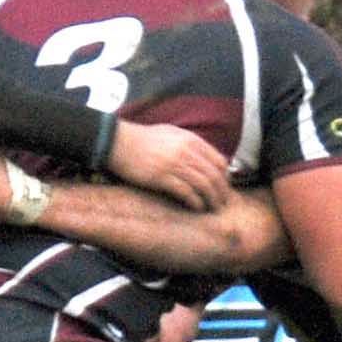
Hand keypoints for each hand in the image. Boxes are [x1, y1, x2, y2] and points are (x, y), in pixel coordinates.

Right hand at [107, 120, 232, 212]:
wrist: (117, 142)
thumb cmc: (143, 139)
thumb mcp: (171, 133)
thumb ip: (190, 143)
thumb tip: (207, 157)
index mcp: (191, 141)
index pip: (219, 161)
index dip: (225, 177)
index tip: (224, 186)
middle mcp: (186, 152)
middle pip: (214, 176)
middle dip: (221, 192)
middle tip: (222, 203)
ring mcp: (174, 165)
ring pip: (203, 186)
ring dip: (211, 199)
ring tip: (212, 208)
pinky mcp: (161, 177)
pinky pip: (186, 193)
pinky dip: (195, 202)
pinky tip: (197, 207)